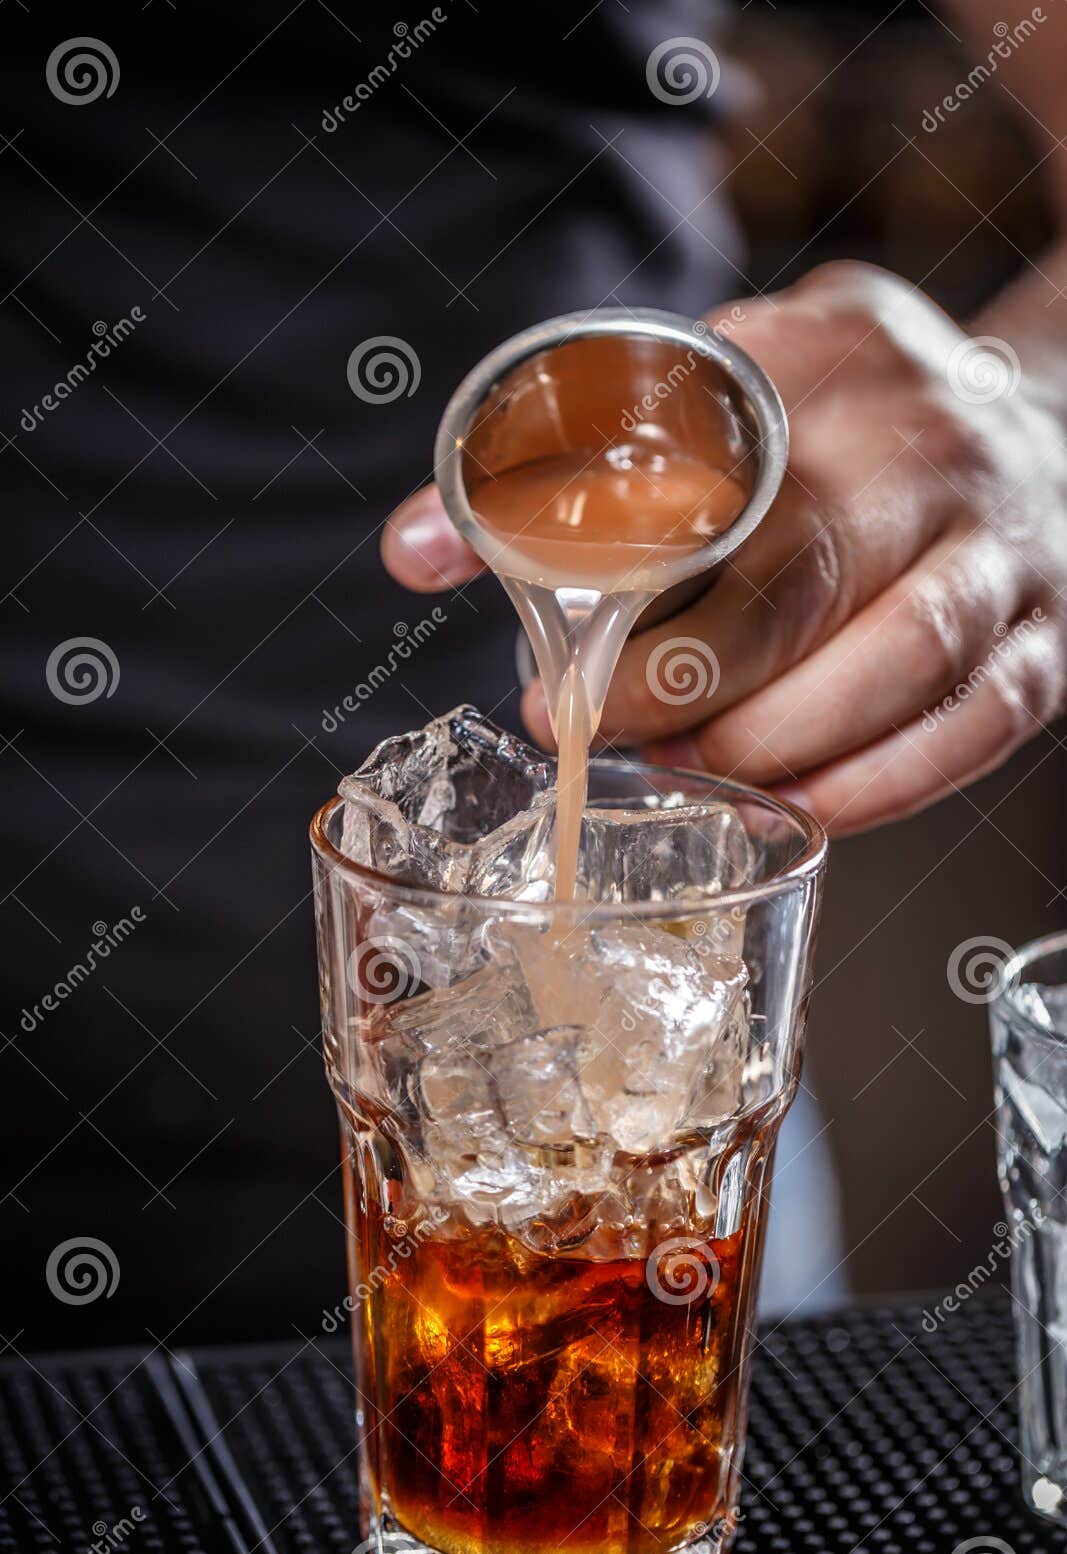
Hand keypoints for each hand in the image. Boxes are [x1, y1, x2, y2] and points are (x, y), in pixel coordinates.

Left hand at [382, 263, 1066, 834]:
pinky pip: (978, 726)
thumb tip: (415, 550)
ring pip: (904, 658)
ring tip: (697, 773)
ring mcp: (1003, 544)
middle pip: (804, 573)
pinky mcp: (1047, 634)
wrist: (1038, 422)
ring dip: (783, 739)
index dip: (620, 570)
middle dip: (690, 679)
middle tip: (602, 732)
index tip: (550, 663)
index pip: (715, 460)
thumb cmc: (839, 425)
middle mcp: (927, 448)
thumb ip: (570, 457)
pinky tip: (800, 811)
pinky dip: (885, 784)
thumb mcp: (723, 385)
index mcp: (828, 363)